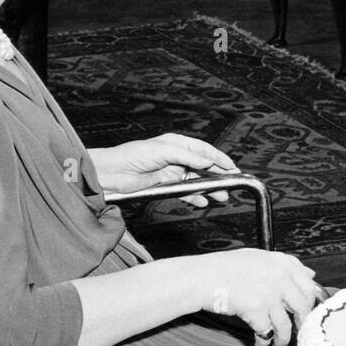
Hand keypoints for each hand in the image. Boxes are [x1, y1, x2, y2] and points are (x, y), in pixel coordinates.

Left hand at [95, 133, 238, 206]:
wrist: (112, 173)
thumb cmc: (133, 155)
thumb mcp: (163, 150)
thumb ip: (187, 156)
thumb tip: (206, 161)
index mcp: (177, 143)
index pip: (204, 150)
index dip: (220, 158)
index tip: (232, 166)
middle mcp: (176, 157)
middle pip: (204, 167)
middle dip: (219, 175)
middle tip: (233, 183)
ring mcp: (172, 172)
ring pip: (197, 181)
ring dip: (210, 188)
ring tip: (222, 196)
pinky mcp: (165, 186)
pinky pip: (185, 192)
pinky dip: (195, 197)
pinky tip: (203, 201)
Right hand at [196, 248, 319, 345]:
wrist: (205, 276)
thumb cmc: (227, 266)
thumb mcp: (260, 257)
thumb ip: (286, 264)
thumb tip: (309, 273)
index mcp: (281, 263)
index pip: (308, 284)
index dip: (309, 300)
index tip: (306, 310)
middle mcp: (279, 278)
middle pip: (303, 306)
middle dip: (302, 321)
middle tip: (298, 329)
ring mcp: (270, 295)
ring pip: (287, 325)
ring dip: (283, 339)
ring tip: (279, 345)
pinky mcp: (257, 310)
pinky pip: (267, 332)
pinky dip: (264, 341)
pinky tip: (260, 343)